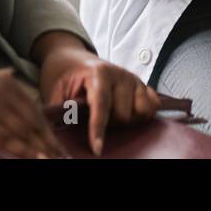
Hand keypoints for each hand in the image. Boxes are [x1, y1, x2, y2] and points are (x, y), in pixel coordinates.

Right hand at [0, 57, 66, 158]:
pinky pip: (1, 136)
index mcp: (4, 81)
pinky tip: (28, 158)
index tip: (59, 148)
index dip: (47, 131)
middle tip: (62, 159)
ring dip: (37, 149)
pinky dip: (16, 149)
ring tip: (50, 162)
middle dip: (48, 143)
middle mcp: (0, 88)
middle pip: (31, 121)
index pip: (34, 110)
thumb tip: (13, 80)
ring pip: (20, 130)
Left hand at [36, 39, 160, 155]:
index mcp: (98, 73)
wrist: (76, 62)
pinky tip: (129, 112)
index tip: (97, 149)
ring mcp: (134, 79)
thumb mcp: (58, 92)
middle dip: (111, 123)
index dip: (98, 129)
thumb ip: (61, 109)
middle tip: (97, 119)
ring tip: (112, 115)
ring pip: (140, 112)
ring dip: (127, 119)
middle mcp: (120, 73)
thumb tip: (57, 128)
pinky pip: (153, 105)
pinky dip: (143, 113)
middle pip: (123, 114)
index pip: (101, 105)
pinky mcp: (143, 84)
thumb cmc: (67, 80)